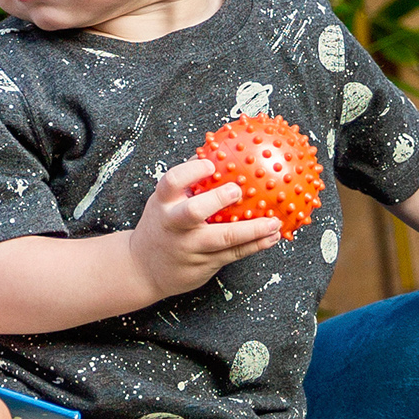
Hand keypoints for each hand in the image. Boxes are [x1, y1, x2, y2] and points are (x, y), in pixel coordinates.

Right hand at [127, 160, 282, 302]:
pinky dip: (256, 245)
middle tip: (238, 191)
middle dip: (217, 200)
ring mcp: (190, 247)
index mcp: (164, 203)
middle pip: (194, 212)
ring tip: (275, 222)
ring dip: (253, 230)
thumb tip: (215, 149)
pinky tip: (272, 236)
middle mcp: (175, 225)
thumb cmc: (161, 226)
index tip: (209, 164)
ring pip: (224, 238)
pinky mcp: (203, 264)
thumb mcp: (164, 202)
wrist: (143, 269)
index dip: (191, 172)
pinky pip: (234, 254)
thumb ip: (186, 181)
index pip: (172, 182)